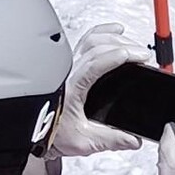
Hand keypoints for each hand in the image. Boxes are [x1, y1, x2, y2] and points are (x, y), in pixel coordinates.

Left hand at [49, 23, 147, 157]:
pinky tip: (114, 32)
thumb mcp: (84, 142)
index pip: (96, 63)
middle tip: (143, 55)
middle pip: (98, 46)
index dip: (118, 56)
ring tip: (133, 46)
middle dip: (124, 46)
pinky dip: (101, 32)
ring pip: (91, 39)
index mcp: (72, 87)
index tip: (137, 56)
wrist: (31, 134)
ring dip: (114, 38)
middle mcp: (68, 71)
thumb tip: (133, 139)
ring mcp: (67, 65)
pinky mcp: (68, 64)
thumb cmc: (51, 135)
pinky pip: (85, 40)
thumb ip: (111, 140)